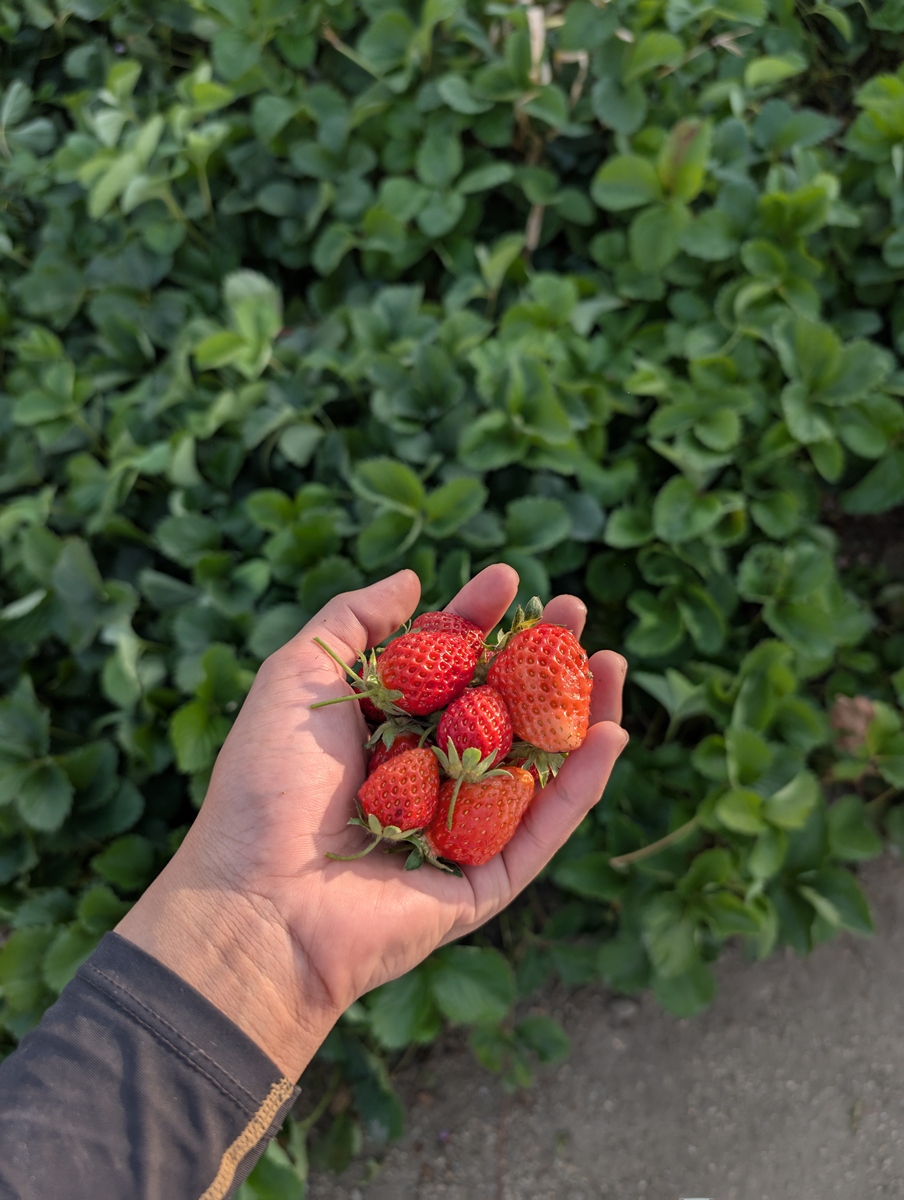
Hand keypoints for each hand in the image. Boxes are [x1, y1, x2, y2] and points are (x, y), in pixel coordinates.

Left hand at [117, 565, 626, 1078]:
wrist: (259, 900)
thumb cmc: (268, 786)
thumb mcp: (298, 679)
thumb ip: (351, 621)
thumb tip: (411, 580)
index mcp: (383, 728)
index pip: (445, 663)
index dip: (478, 619)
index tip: (508, 578)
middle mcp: (427, 773)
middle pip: (500, 705)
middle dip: (541, 656)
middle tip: (576, 610)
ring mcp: (461, 827)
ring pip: (535, 762)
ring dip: (579, 712)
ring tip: (612, 660)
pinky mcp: (486, 878)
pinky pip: (544, 827)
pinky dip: (581, 784)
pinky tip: (611, 733)